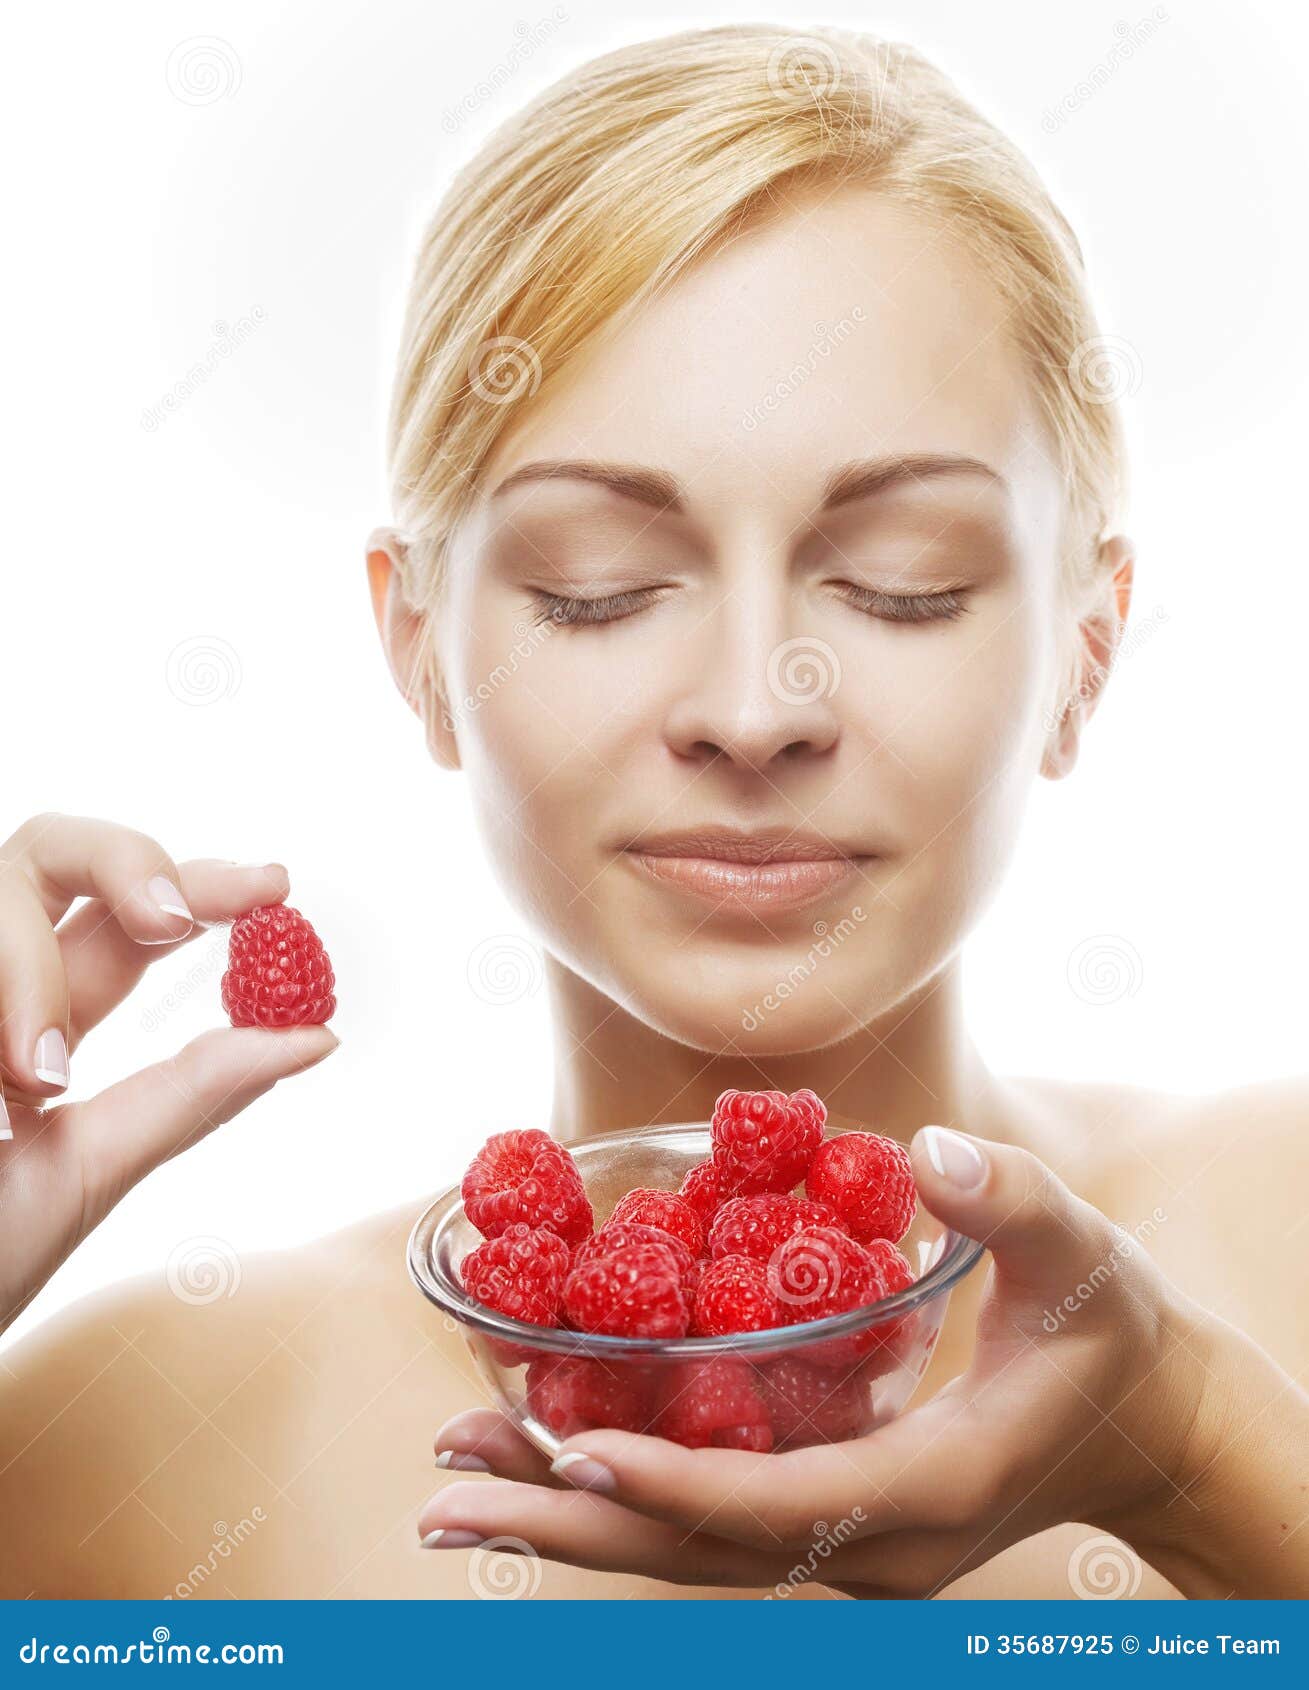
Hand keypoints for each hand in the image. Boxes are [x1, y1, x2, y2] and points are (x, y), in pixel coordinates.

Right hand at [0, 813, 337, 1336]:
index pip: (127, 919)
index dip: (200, 885)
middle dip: (123, 863)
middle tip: (176, 919)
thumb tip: (317, 1037)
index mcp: (41, 1022)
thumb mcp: (89, 1171)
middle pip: (49, 852)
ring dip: (27, 971)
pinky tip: (1, 1075)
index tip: (274, 882)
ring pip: (0, 886)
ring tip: (30, 1076)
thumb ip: (193, 1096)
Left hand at [420, 1128, 1251, 1596]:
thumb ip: (1014, 1201)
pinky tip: (545, 1445)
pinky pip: (705, 1519)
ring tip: (454, 1473)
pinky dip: (620, 1490)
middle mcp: (866, 1542)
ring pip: (687, 1547)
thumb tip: (925, 1150)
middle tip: (445, 1490)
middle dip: (570, 1520)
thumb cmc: (1111, 1336)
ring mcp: (841, 1541)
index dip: (674, 1482)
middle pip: (696, 1551)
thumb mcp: (1083, 1256)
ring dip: (571, 1510)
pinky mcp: (825, 1517)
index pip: (775, 1506)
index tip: (575, 1445)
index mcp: (923, 1490)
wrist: (1144, 1427)